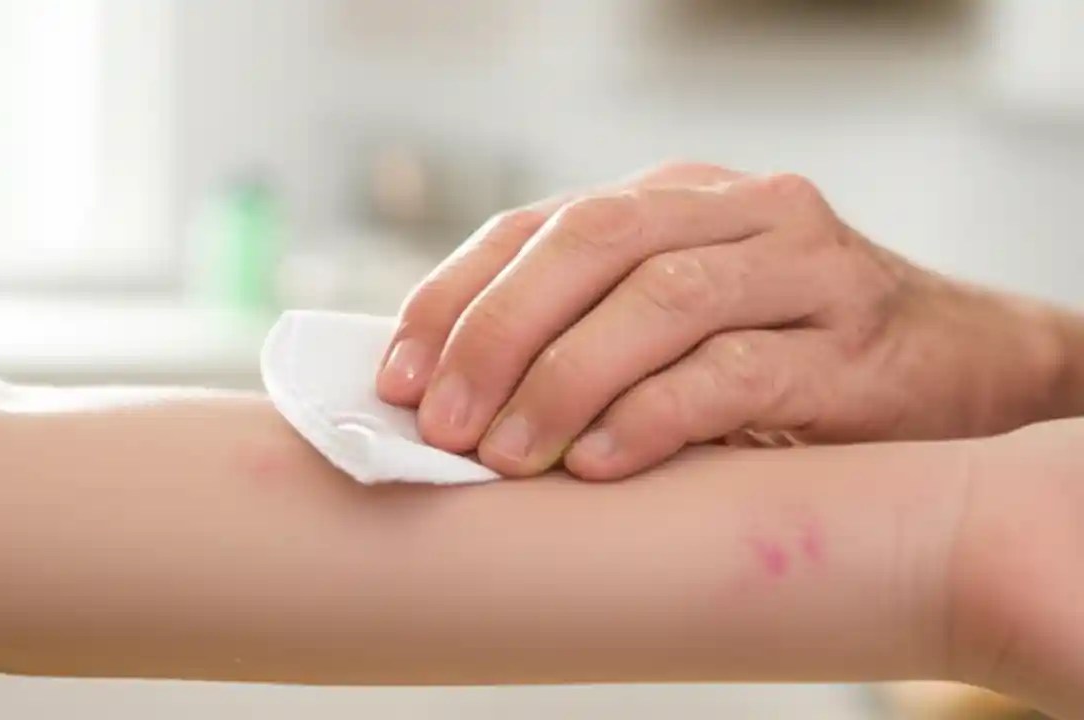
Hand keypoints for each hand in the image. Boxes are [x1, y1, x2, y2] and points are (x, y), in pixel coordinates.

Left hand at [376, 162, 1073, 479]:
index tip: (399, 372)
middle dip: (497, 333)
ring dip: (564, 379)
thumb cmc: (791, 349)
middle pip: (591, 242)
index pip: (541, 224)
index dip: (458, 295)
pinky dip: (652, 416)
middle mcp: (736, 210)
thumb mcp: (687, 318)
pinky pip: (732, 371)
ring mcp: (802, 266)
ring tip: (507, 452)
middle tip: (443, 420)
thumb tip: (460, 399)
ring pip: (659, 299)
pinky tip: (598, 460)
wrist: (962, 366)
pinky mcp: (851, 341)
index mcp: (677, 196)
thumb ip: (594, 330)